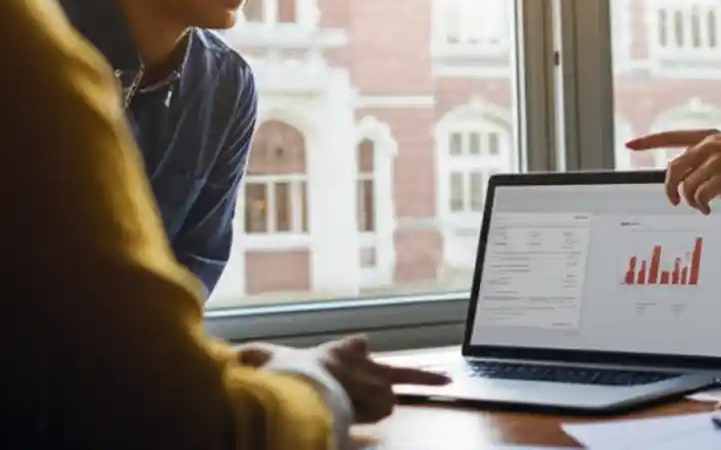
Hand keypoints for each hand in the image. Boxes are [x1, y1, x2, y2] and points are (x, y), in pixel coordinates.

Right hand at [237, 336, 449, 423]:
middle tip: (447, 379)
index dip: (359, 351)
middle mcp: (364, 364)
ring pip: (383, 401)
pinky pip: (379, 412)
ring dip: (370, 406)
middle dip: (425, 376)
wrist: (302, 382)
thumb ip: (251, 357)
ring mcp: (377, 380)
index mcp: (337, 353)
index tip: (363, 348)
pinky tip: (349, 413)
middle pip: (402, 370)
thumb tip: (231, 354)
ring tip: (344, 406)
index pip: (357, 346)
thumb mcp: (260, 358)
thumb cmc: (282, 371)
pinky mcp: (382, 396)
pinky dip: (368, 416)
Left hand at [625, 129, 720, 212]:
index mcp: (709, 136)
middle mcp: (709, 144)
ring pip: (685, 185)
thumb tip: (685, 182)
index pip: (671, 136)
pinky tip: (708, 209)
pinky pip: (698, 196)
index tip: (630, 144)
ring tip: (701, 206)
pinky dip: (700, 206)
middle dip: (669, 188)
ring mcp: (715, 160)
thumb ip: (706, 160)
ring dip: (689, 201)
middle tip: (673, 201)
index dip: (649, 141)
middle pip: (673, 168)